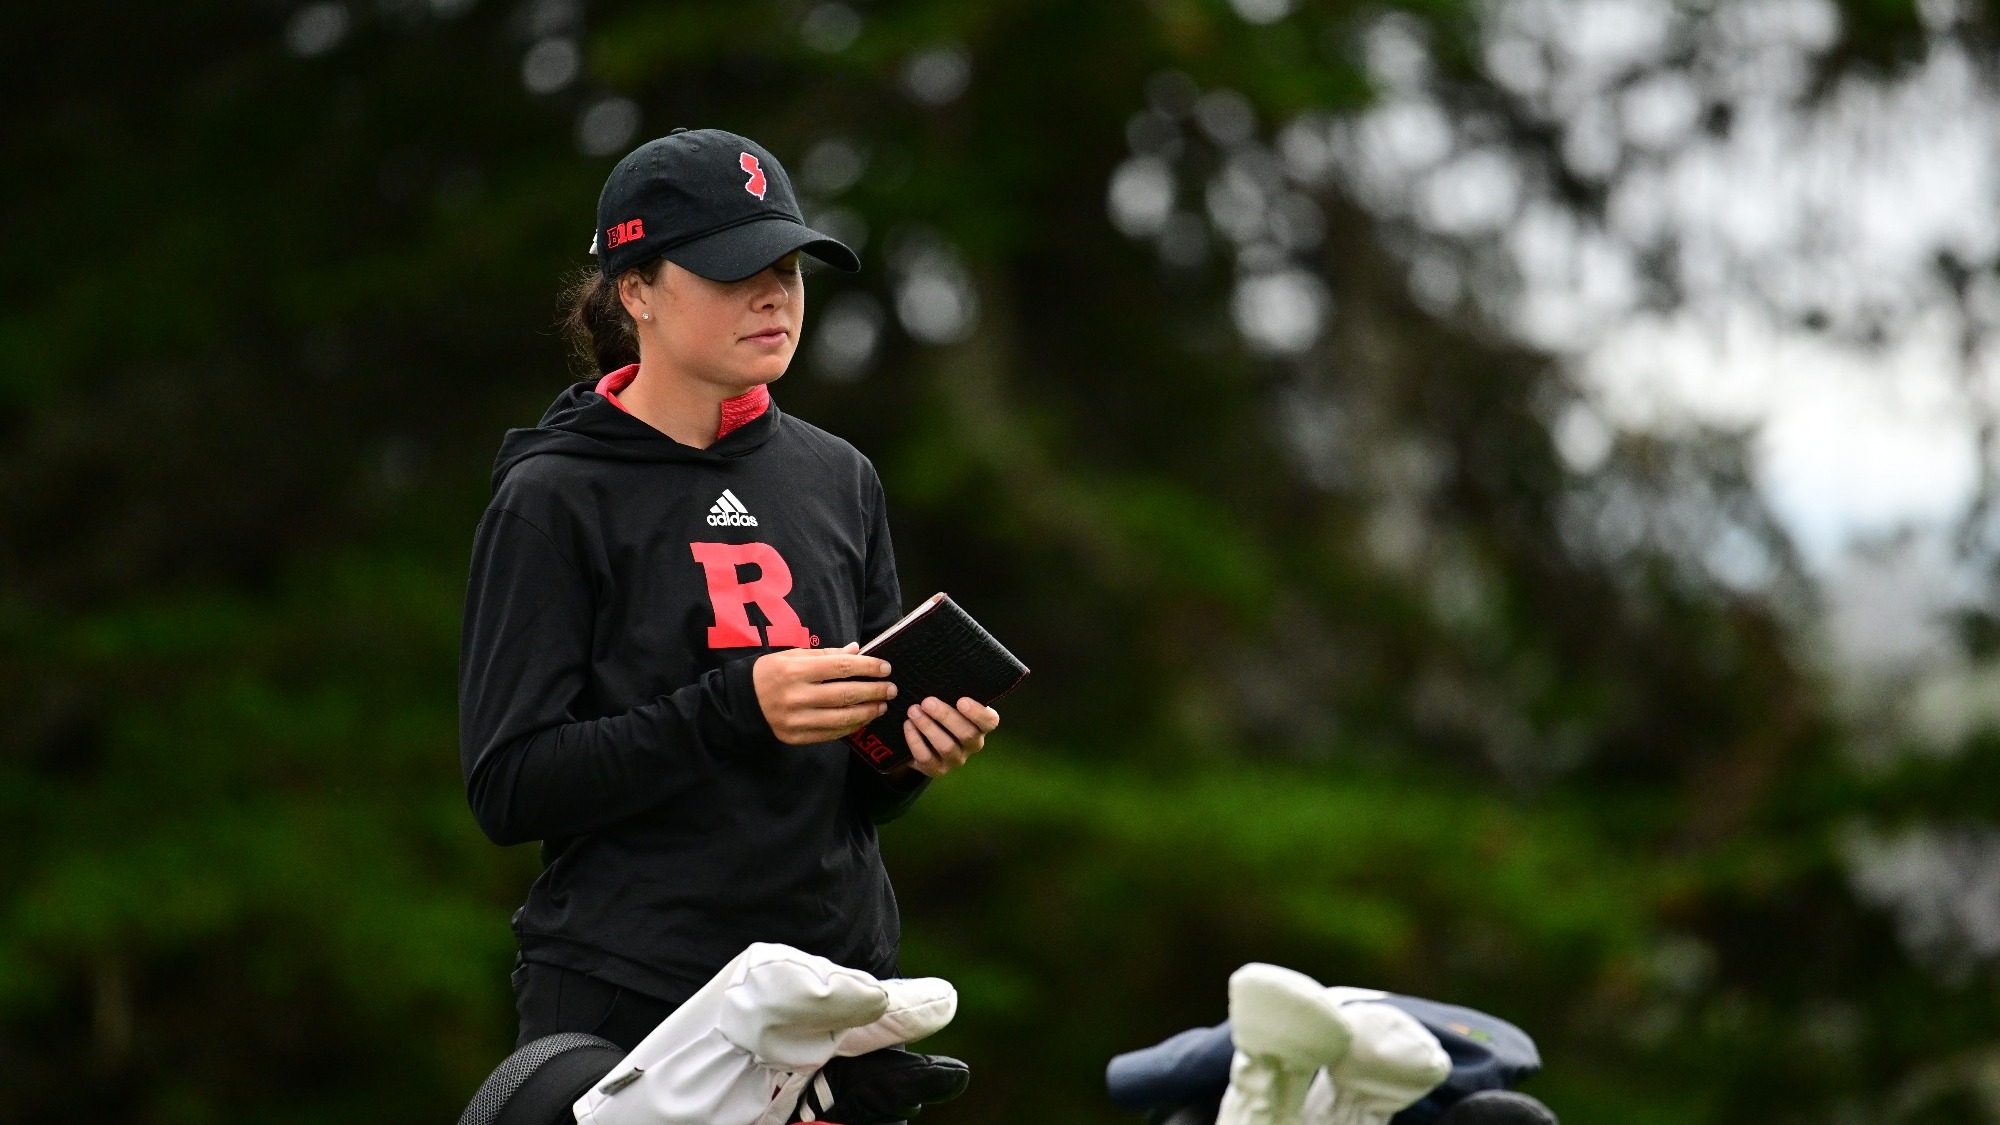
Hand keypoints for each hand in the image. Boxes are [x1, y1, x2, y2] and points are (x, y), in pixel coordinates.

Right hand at [753, 643, 896, 744]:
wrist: (743, 701)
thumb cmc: (771, 673)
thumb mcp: (794, 655)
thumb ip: (826, 655)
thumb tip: (857, 651)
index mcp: (796, 670)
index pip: (841, 667)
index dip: (867, 667)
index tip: (885, 668)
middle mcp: (797, 696)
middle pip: (846, 694)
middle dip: (874, 691)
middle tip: (891, 688)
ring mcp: (797, 720)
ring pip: (842, 718)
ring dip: (867, 712)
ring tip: (882, 705)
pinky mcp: (796, 737)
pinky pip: (831, 733)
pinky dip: (851, 726)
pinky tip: (863, 719)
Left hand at [903, 696, 999, 778]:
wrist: (922, 737)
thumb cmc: (940, 711)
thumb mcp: (949, 700)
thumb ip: (951, 691)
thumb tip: (942, 670)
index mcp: (981, 726)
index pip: (990, 721)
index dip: (978, 713)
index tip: (961, 700)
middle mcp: (973, 744)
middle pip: (966, 734)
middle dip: (945, 716)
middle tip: (927, 701)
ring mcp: (956, 759)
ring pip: (947, 747)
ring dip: (928, 727)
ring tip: (913, 711)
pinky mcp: (937, 769)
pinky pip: (927, 758)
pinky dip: (916, 741)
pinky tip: (907, 726)